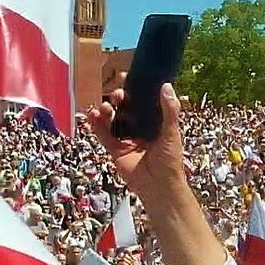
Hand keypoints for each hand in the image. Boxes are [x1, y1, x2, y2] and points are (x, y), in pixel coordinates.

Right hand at [85, 73, 185, 203]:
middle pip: (125, 108)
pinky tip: (92, 115)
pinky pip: (103, 135)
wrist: (160, 186)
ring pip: (112, 120)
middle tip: (117, 94)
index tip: (126, 77)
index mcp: (154, 122)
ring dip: (107, 110)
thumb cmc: (170, 161)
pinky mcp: (115, 150)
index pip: (142, 101)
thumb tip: (167, 86)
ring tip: (106, 107)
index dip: (134, 89)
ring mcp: (126, 139)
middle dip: (119, 99)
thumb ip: (169, 110)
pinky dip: (96, 125)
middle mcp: (139, 128)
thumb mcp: (172, 133)